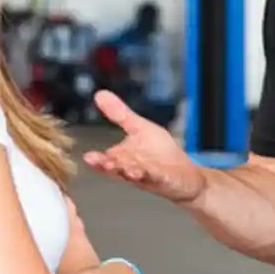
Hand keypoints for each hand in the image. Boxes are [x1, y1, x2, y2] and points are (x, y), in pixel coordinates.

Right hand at [85, 91, 205, 203]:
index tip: (89, 157)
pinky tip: (153, 171)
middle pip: (119, 168)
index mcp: (123, 157)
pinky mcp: (165, 179)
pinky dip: (155, 175)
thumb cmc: (159, 152)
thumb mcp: (139, 128)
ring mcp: (148, 176)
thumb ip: (120, 114)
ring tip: (129, 169)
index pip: (107, 159)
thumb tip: (99, 93)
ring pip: (137, 174)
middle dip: (114, 166)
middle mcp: (131, 169)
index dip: (98, 160)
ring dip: (132, 172)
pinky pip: (159, 177)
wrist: (185, 174)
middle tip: (108, 163)